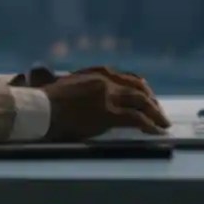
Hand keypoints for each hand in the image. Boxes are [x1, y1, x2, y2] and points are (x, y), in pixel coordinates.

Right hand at [41, 72, 170, 141]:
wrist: (40, 109)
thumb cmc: (46, 101)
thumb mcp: (69, 85)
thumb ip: (85, 86)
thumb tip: (94, 96)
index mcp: (96, 73)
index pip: (126, 77)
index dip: (140, 87)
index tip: (147, 94)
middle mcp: (105, 81)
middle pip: (138, 88)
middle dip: (152, 100)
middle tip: (159, 112)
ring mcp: (108, 96)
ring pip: (141, 102)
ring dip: (155, 113)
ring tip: (163, 123)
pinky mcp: (107, 113)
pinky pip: (135, 118)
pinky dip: (149, 124)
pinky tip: (155, 131)